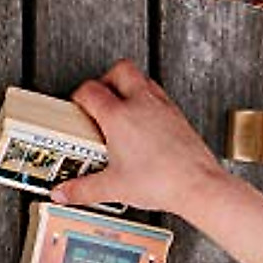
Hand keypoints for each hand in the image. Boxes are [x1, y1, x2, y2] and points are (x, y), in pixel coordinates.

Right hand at [50, 60, 224, 214]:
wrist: (199, 186)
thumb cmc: (162, 182)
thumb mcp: (112, 187)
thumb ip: (82, 189)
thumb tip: (64, 192)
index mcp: (119, 117)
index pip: (90, 91)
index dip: (78, 97)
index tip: (76, 107)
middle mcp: (141, 104)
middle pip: (120, 70)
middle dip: (105, 79)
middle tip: (99, 97)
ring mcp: (163, 107)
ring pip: (142, 78)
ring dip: (128, 86)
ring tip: (120, 107)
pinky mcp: (178, 116)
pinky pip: (159, 95)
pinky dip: (148, 101)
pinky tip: (144, 122)